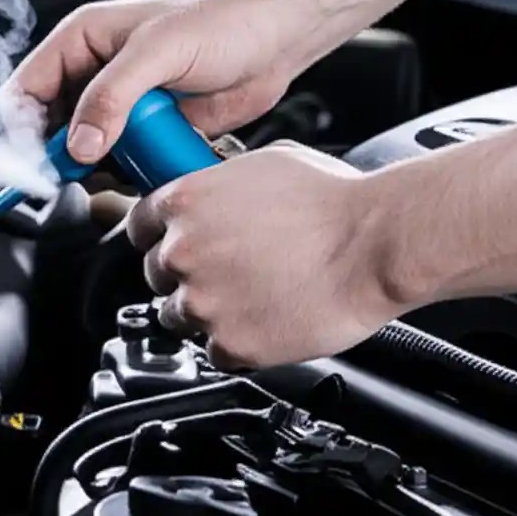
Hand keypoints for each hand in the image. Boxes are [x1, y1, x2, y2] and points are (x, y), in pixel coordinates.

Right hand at [1, 0, 309, 163]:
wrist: (276, 38)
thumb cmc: (221, 23)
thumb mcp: (157, 54)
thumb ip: (111, 98)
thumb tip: (79, 146)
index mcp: (80, 41)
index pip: (25, 92)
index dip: (23, 129)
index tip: (42, 161)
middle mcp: (92, 73)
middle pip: (49, 128)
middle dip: (62, 155)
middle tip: (86, 172)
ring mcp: (119, 103)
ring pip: (83, 151)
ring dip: (97, 168)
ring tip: (126, 163)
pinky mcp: (144, 129)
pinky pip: (118, 161)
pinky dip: (125, 173)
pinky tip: (147, 165)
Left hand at [125, 143, 402, 368]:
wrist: (377, 244)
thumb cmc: (336, 202)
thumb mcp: (265, 164)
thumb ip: (220, 183)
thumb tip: (211, 188)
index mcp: (184, 202)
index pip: (138, 226)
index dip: (159, 236)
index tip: (173, 244)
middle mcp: (182, 252)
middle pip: (157, 275)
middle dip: (187, 275)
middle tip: (228, 273)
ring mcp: (202, 301)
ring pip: (180, 317)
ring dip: (208, 311)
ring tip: (253, 298)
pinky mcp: (229, 343)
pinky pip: (215, 351)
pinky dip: (236, 343)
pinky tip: (266, 321)